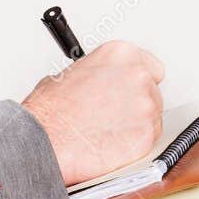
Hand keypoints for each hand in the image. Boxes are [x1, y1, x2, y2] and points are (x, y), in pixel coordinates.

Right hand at [21, 40, 164, 186]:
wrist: (46, 140)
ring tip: (108, 131)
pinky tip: (113, 144)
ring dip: (136, 124)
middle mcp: (138, 75)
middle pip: (152, 92)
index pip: (150, 66)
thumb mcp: (69, 75)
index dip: (138, 81)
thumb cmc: (51, 111)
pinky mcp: (147, 134)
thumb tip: (101, 83)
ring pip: (152, 117)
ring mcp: (145, 105)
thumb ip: (98, 75)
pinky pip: (149, 139)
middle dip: (136, 104)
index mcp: (120, 54)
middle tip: (114, 115)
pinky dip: (135, 144)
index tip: (131, 90)